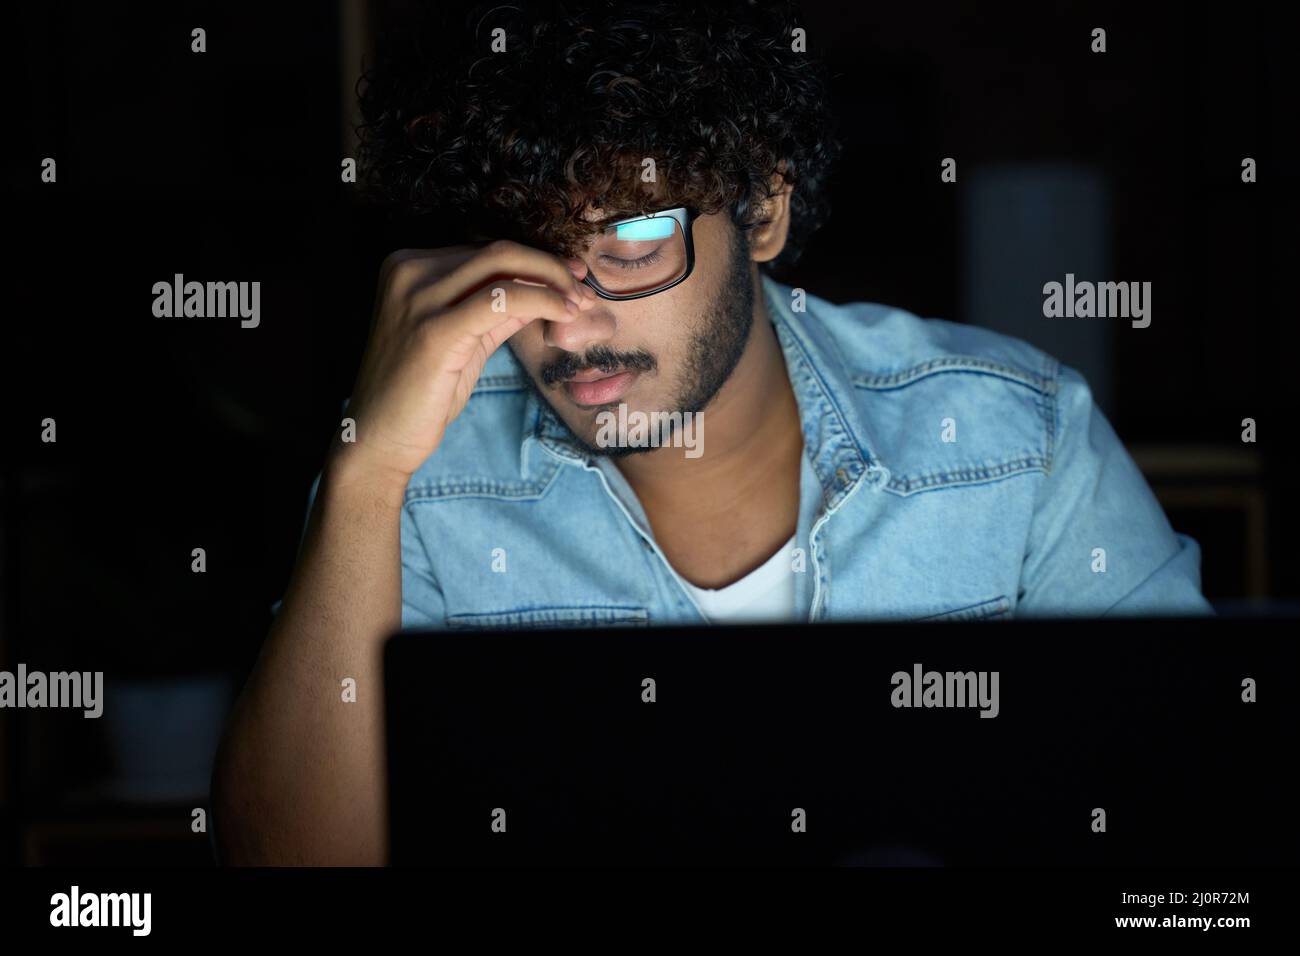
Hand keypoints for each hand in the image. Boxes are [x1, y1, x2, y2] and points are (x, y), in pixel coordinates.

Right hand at [329, 240, 594, 490]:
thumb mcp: (463, 340)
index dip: (534, 260)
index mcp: (407, 266)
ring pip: (502, 264)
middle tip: (583, 288)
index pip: (485, 250)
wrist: (379, 438)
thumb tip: (547, 291)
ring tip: (579, 303)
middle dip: (549, 266)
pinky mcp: (434, 329)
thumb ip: (498, 311)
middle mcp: (408, 271)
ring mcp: (418, 297)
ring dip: (551, 280)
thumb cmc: (419, 393)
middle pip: (497, 250)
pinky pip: (501, 299)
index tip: (570, 275)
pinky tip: (564, 312)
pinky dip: (541, 299)